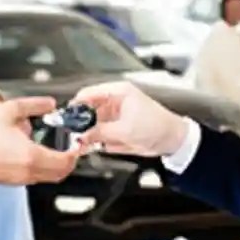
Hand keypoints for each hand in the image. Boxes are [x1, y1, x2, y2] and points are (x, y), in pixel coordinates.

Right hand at [0, 97, 80, 184]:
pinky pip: (32, 178)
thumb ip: (34, 105)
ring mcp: (18, 180)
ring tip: (48, 148)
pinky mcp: (9, 182)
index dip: (74, 153)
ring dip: (52, 166)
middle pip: (59, 174)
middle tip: (67, 148)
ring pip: (46, 177)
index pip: (65, 162)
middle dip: (67, 162)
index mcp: (31, 156)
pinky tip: (28, 152)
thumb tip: (49, 104)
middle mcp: (27, 172)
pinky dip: (38, 168)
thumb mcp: (9, 110)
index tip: (74, 144)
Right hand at [68, 81, 186, 155]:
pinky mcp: (116, 130)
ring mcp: (115, 116)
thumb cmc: (158, 126)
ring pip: (92, 124)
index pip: (89, 93)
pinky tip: (88, 147)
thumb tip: (82, 136)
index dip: (76, 105)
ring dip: (85, 134)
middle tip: (71, 134)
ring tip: (79, 143)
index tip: (66, 117)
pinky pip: (99, 134)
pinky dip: (93, 141)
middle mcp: (114, 102)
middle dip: (79, 123)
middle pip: (88, 109)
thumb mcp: (125, 130)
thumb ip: (100, 133)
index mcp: (118, 92)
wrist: (173, 141)